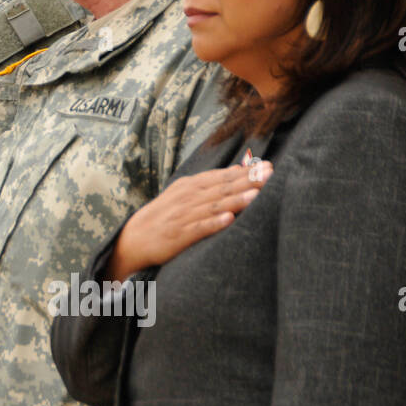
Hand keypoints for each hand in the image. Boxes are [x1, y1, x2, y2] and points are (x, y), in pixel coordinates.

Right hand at [107, 161, 273, 280]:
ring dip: (235, 201)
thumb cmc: (164, 215)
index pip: (222, 176)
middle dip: (248, 182)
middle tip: (270, 175)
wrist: (134, 238)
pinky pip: (198, 229)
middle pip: (222, 188)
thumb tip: (237, 170)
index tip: (268, 167)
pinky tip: (228, 220)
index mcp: (189, 186)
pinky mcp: (178, 236)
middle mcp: (187, 198)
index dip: (246, 172)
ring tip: (256, 195)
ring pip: (213, 206)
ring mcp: (183, 217)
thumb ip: (209, 183)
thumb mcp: (182, 193)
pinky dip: (213, 224)